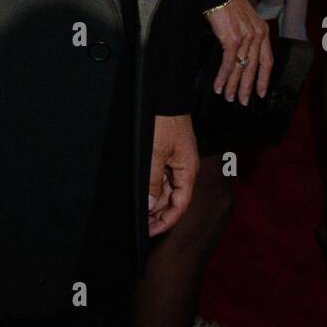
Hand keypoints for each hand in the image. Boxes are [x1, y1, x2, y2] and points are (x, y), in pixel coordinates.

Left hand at [148, 114, 197, 236]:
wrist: (163, 94)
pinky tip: (142, 193)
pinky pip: (161, 176)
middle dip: (158, 214)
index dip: (166, 221)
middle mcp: (184, 168)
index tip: (150, 231)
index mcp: (187, 170)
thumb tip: (150, 206)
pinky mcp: (167, 153)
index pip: (180, 204)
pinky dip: (152, 187)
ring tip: (139, 213)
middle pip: (173, 199)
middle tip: (141, 225)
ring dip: (154, 202)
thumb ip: (153, 180)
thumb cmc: (164, 120)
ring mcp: (176, 160)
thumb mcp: (155, 152)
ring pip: (166, 188)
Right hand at [207, 0, 271, 104]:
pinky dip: (223, 77)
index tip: (260, 93)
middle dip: (247, 87)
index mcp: (262, 31)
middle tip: (242, 102)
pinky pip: (228, 63)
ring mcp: (245, 38)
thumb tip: (239, 55)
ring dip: (233, 85)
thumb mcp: (243, 20)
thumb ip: (246, 36)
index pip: (267, 60)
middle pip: (254, 68)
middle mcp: (257, 35)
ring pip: (240, 68)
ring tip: (228, 97)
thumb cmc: (228, 3)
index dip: (264, 78)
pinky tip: (218, 86)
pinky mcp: (232, 39)